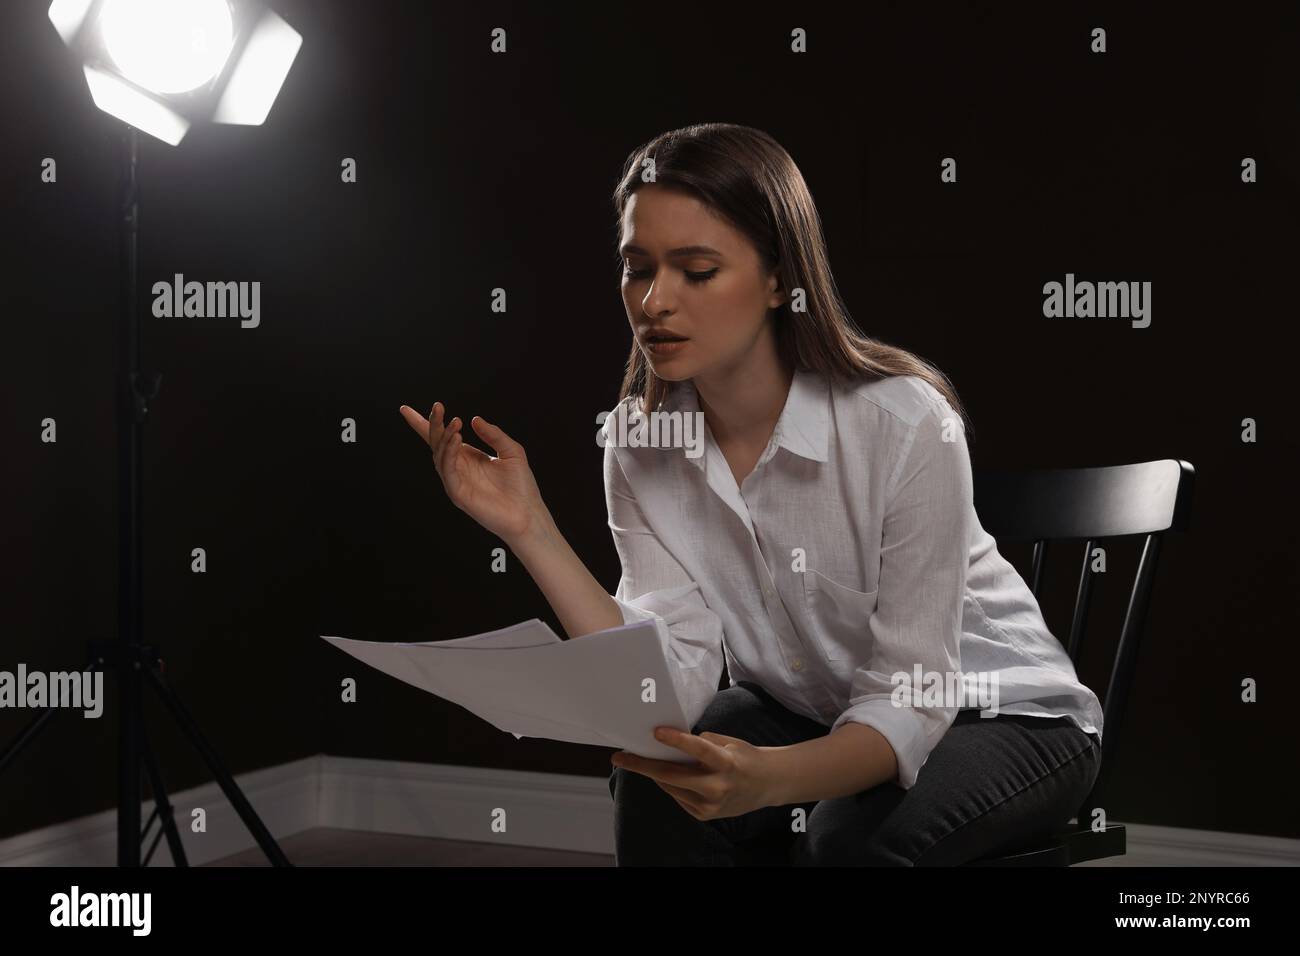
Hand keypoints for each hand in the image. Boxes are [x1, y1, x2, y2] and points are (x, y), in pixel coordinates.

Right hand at [399, 402, 545, 543]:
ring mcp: (456, 481)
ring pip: (440, 455)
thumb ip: (493, 434)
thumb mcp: (511, 451)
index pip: (441, 438)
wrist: (528, 514)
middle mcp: (458, 468)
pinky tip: (456, 439)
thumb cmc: (521, 486)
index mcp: (467, 458)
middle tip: (438, 406)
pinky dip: (449, 453)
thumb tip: (474, 419)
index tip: (405, 409)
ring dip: (445, 437)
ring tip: (455, 423)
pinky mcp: (458, 494)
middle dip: (434, 423)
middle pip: (437, 442)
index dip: (424, 423)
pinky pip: (447, 470)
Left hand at [610, 727, 775, 821]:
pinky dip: (670, 784)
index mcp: (726, 763)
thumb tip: (672, 742)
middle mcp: (717, 787)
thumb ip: (702, 743)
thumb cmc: (745, 757)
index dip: (675, 740)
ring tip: (640, 760)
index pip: (697, 748)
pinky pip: (678, 797)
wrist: (768, 785)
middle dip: (642, 766)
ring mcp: (710, 805)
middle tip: (620, 758)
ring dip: (654, 773)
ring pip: (671, 787)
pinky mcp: (705, 815)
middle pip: (672, 775)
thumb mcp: (728, 743)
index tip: (655, 732)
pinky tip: (667, 775)